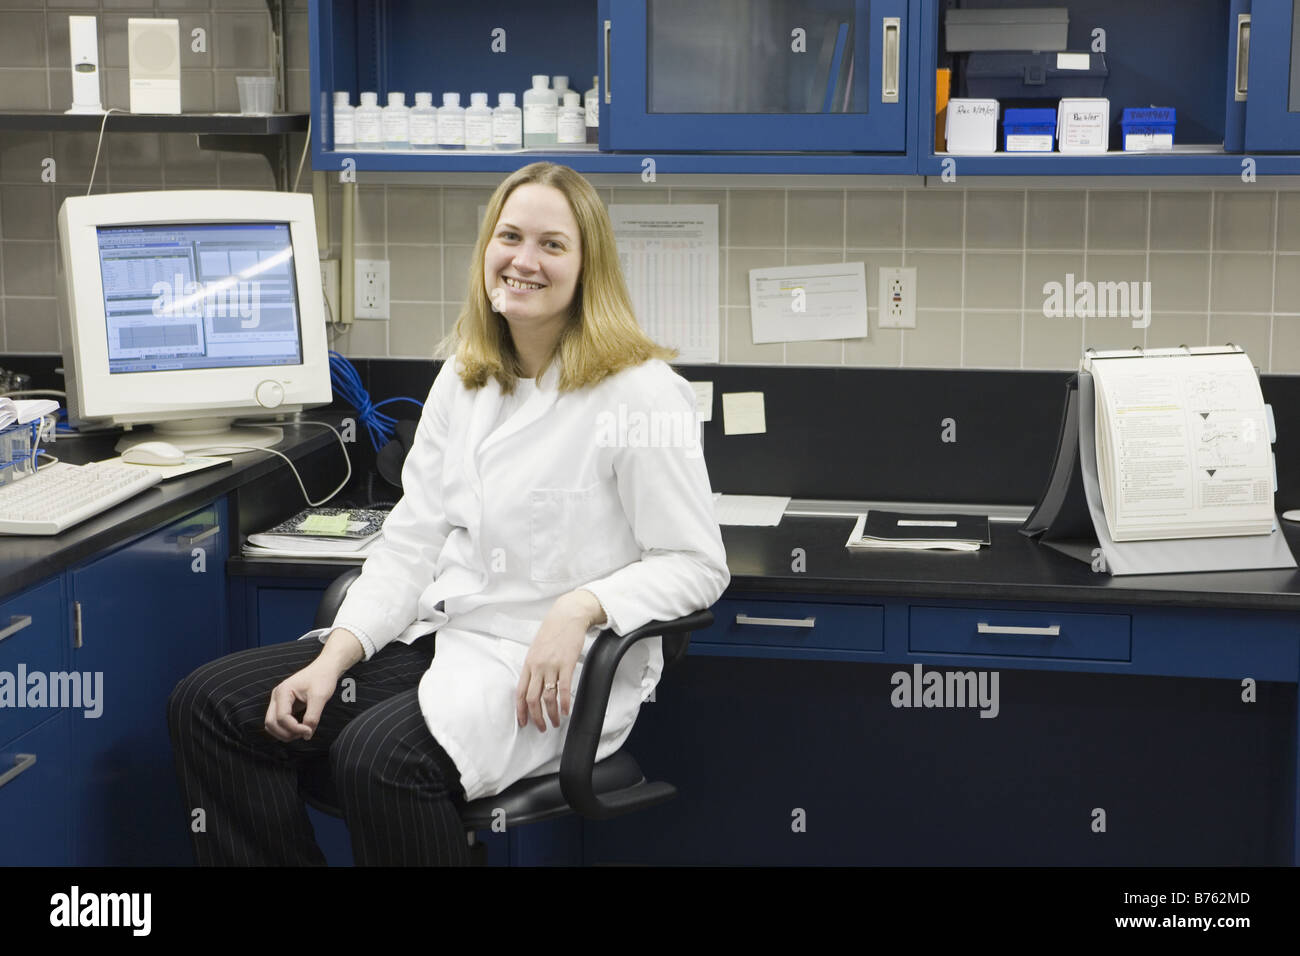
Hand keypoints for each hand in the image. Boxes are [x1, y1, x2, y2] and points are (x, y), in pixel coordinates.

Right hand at [264, 659, 340, 742]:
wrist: (324, 669)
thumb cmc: (322, 678)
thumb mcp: (320, 697)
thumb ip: (313, 716)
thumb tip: (306, 735)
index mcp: (283, 691)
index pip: (282, 717)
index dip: (295, 728)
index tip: (309, 731)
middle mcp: (276, 696)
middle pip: (271, 723)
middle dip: (287, 733)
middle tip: (305, 733)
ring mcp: (277, 701)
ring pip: (271, 725)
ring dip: (284, 733)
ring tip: (302, 732)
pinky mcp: (282, 706)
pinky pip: (277, 722)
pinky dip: (286, 729)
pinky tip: (300, 728)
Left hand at [515, 592, 601, 731]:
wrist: (567, 616)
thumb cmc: (553, 631)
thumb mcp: (537, 648)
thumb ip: (534, 666)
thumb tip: (533, 684)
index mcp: (528, 663)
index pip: (520, 692)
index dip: (521, 710)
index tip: (524, 722)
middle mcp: (537, 666)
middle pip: (532, 698)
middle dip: (536, 717)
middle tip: (541, 728)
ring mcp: (552, 665)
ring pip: (548, 697)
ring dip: (551, 714)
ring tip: (556, 722)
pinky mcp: (567, 664)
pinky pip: (564, 689)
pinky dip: (564, 703)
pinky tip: (566, 711)